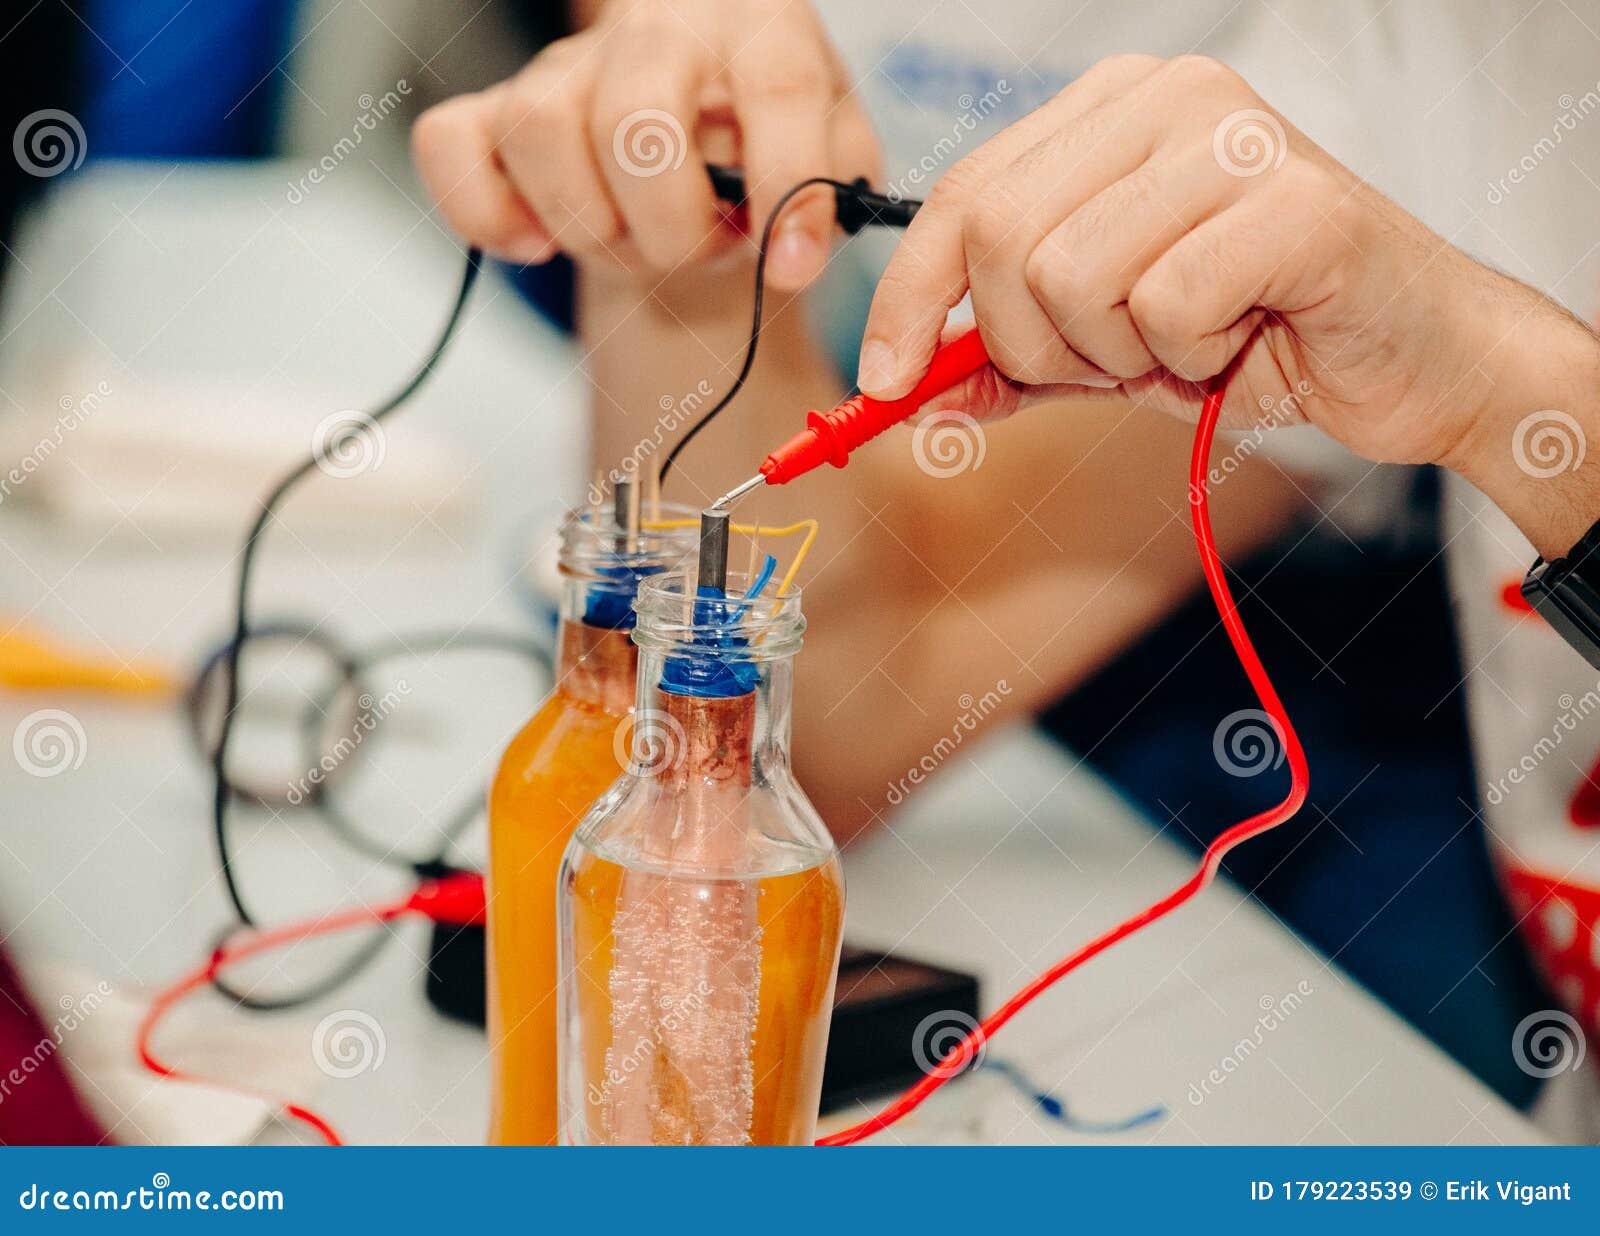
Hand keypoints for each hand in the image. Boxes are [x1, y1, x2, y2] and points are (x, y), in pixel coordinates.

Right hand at [411, 0, 877, 290]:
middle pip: (634, 119)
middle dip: (669, 226)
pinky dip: (485, 213)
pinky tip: (536, 241)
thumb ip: (831, 194)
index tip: (789, 266)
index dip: (787, 187)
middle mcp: (657, 29)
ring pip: (540, 130)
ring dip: (589, 227)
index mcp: (759, 30)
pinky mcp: (498, 105)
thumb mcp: (833, 161)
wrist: (698, 154)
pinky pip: (451, 144)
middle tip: (696, 254)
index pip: (779, 90)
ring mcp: (567, 64)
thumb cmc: (766, 156)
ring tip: (631, 247)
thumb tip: (792, 245)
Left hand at [857, 52, 1599, 528]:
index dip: (911, 295)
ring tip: (1188, 341)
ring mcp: (1234, 136)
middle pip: (1000, 234)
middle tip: (1106, 362)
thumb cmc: (1259, 335)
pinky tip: (1244, 332)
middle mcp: (1168, 97)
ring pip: (1070, 274)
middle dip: (1028, 341)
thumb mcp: (1102, 352)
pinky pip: (1164, 304)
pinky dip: (1192, 353)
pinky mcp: (1296, 198)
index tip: (884, 379)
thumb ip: (1004, 360)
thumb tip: (903, 390)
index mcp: (1110, 110)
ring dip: (1116, 352)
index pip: (962, 194)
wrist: (1412, 360)